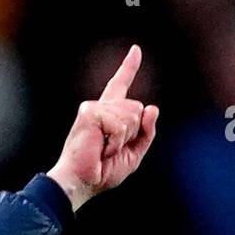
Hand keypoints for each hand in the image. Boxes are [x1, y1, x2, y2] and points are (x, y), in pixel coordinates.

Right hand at [47, 44, 158, 210]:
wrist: (82, 183)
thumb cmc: (102, 173)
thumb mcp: (133, 155)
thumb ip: (146, 133)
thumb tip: (153, 107)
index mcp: (110, 115)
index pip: (121, 87)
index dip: (129, 68)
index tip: (136, 50)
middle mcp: (102, 107)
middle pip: (138, 109)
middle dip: (132, 134)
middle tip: (110, 150)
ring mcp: (95, 108)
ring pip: (131, 115)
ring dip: (123, 139)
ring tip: (104, 150)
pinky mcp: (90, 113)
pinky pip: (120, 124)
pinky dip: (115, 142)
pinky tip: (101, 149)